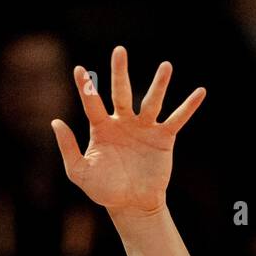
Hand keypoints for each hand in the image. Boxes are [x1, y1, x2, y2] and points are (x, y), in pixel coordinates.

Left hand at [51, 45, 204, 214]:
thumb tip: (56, 121)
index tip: (79, 70)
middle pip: (121, 92)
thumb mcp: (80, 172)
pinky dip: (188, 106)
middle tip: (119, 51)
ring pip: (151, 101)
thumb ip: (68, 148)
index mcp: (102, 128)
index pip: (93, 103)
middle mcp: (123, 122)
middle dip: (119, 72)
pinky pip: (177, 119)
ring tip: (166, 66)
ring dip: (159, 84)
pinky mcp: (163, 137)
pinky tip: (200, 92)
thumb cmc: (104, 189)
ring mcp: (144, 128)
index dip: (86, 88)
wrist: (132, 205)